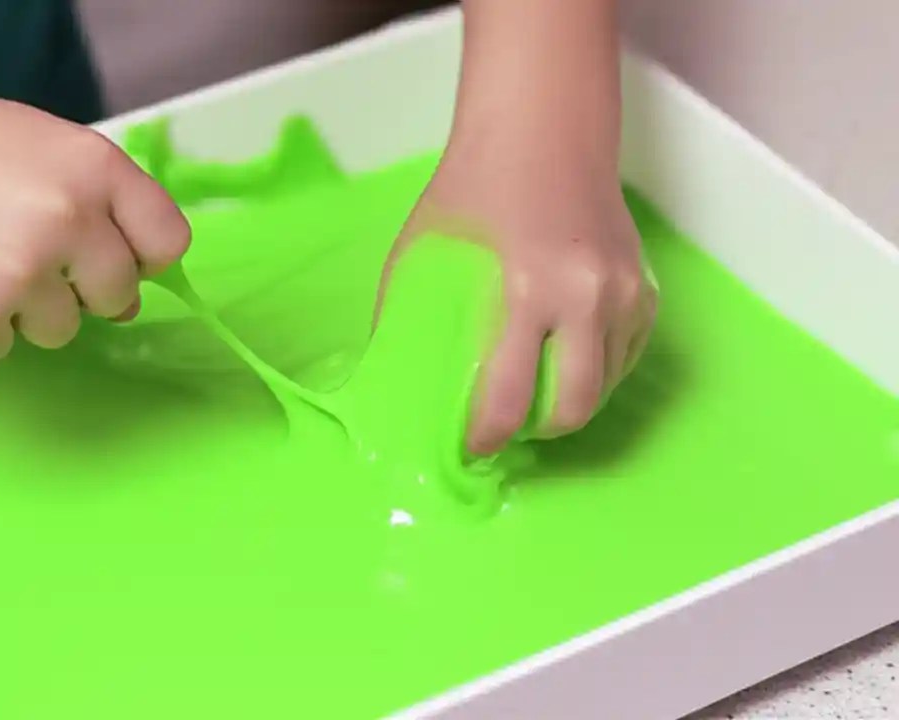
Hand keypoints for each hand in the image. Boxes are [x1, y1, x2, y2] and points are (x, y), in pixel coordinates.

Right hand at [0, 87, 188, 362]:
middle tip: (22, 254)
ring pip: (60, 329)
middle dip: (81, 288)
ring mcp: (22, 273)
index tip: (113, 257)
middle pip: (118, 294)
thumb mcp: (34, 144)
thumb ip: (94, 203)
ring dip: (22, 309)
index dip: (142, 255)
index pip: (168, 239)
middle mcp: (69, 218)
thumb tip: (127, 295)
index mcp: (92, 165)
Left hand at [388, 127, 656, 455]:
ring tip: (536, 390)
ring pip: (606, 384)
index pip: (508, 398)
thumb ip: (412, 319)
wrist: (542, 133)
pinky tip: (566, 355)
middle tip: (512, 427)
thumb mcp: (421, 254)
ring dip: (570, 399)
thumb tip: (398, 383)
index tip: (471, 447)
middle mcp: (583, 297)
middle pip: (574, 407)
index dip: (486, 436)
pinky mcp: (644, 288)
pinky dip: (598, 367)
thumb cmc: (470, 193)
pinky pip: (626, 354)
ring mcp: (622, 293)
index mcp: (522, 290)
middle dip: (540, 430)